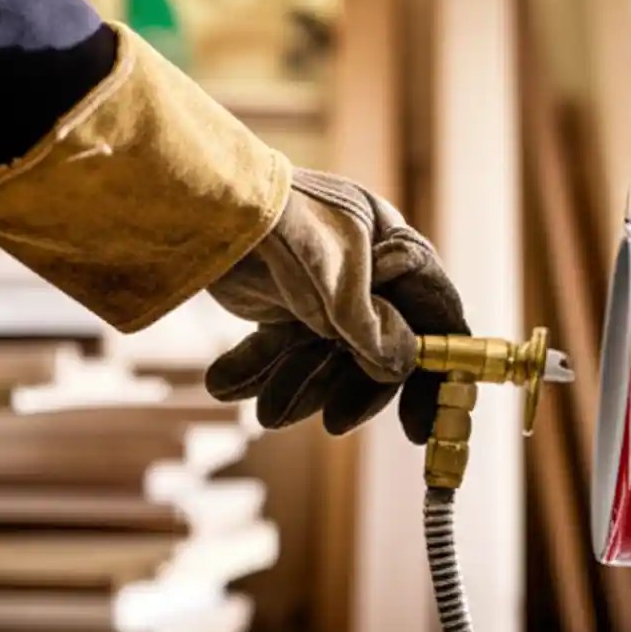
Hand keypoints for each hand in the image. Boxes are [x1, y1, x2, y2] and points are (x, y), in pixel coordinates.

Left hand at [203, 168, 469, 443]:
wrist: (196, 204)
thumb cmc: (280, 229)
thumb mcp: (338, 283)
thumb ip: (373, 329)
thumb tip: (401, 366)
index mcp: (394, 246)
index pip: (434, 316)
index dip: (435, 372)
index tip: (420, 427)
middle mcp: (365, 265)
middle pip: (379, 344)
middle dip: (349, 386)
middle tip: (334, 424)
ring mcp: (322, 282)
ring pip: (326, 352)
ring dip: (298, 384)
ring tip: (267, 411)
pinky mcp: (280, 296)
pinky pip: (283, 345)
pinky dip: (261, 367)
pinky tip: (225, 384)